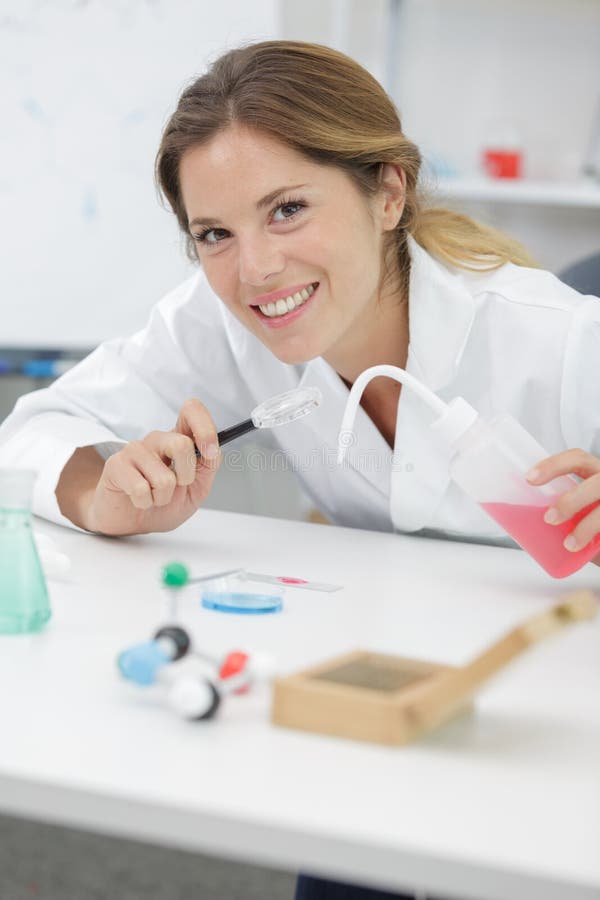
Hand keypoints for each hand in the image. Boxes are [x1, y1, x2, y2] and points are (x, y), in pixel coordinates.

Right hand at [86, 399, 221, 535]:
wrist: (133, 523)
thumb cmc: (164, 504)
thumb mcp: (197, 488)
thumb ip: (209, 466)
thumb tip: (213, 449)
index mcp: (178, 439)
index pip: (191, 411)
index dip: (204, 428)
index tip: (210, 452)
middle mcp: (157, 439)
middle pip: (181, 444)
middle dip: (186, 477)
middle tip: (177, 487)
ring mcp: (134, 449)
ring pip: (164, 478)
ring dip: (163, 497)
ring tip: (154, 496)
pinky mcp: (116, 464)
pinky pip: (141, 489)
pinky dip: (145, 503)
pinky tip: (139, 499)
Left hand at [526, 449, 599, 565]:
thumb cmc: (587, 522)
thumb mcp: (572, 509)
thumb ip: (551, 505)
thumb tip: (511, 513)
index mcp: (593, 473)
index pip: (576, 458)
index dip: (554, 465)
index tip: (529, 479)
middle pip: (596, 482)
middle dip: (571, 500)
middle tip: (549, 518)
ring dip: (586, 526)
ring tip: (568, 543)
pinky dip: (594, 536)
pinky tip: (582, 549)